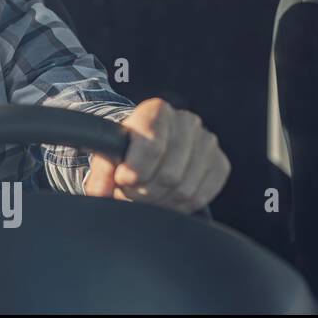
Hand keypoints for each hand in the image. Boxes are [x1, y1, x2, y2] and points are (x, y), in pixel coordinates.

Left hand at [84, 97, 229, 212]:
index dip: (135, 171)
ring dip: (160, 202)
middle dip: (145, 191)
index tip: (123, 180)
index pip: (151, 147)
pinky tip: (164, 199)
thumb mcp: (108, 154)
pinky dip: (180, 206)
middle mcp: (186, 121)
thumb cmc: (127, 148)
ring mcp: (207, 142)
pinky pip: (202, 196)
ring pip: (185, 189)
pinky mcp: (220, 163)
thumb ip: (101, 172)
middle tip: (130, 193)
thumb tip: (97, 194)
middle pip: (169, 174)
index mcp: (156, 111)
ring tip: (145, 196)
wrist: (151, 145)